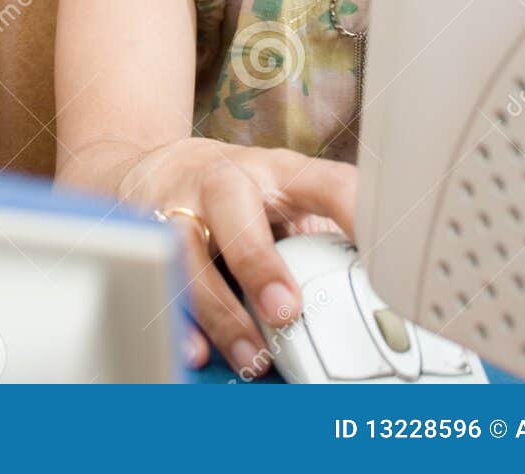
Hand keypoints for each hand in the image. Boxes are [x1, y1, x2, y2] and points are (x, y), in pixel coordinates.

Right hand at [118, 136, 356, 377]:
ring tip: (252, 355)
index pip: (325, 182)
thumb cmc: (241, 194)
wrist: (163, 169)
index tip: (379, 257)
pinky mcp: (145, 234)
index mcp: (278, 171)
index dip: (355, 213)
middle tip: (286, 311)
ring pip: (188, 251)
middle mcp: (225, 180)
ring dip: (221, 310)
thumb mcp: (287, 200)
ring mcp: (179, 204)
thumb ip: (324, 238)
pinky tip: (197, 350)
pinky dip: (177, 321)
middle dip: (258, 262)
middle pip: (234, 207)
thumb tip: (378, 299)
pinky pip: (156, 280)